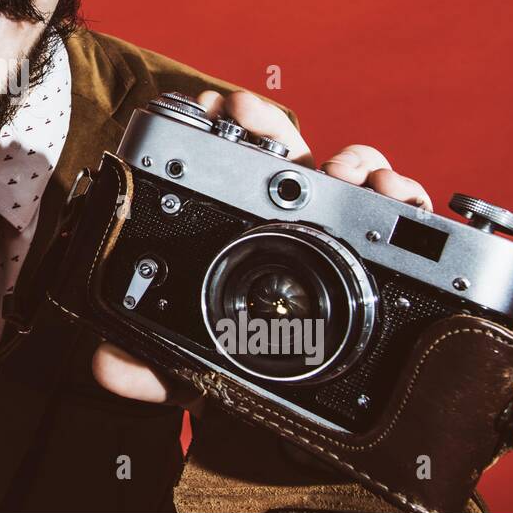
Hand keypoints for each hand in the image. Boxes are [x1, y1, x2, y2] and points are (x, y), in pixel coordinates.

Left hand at [92, 89, 430, 406]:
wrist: (298, 405)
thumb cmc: (243, 369)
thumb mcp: (192, 369)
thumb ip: (151, 367)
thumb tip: (108, 366)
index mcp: (244, 229)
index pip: (231, 167)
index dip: (222, 131)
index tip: (208, 107)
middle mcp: (291, 219)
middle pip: (284, 154)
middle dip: (270, 124)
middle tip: (246, 115)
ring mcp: (338, 230)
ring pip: (347, 173)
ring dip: (347, 157)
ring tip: (341, 167)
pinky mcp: (384, 253)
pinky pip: (400, 215)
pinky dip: (403, 197)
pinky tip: (397, 198)